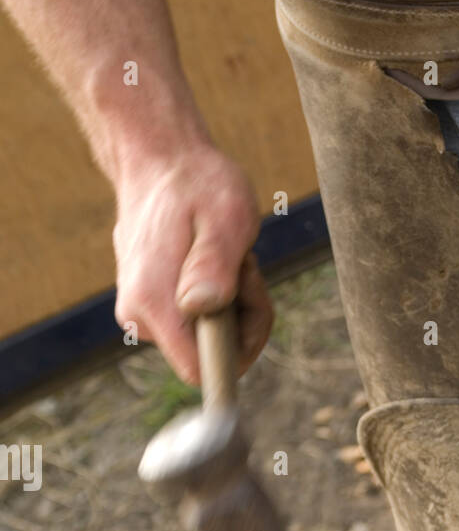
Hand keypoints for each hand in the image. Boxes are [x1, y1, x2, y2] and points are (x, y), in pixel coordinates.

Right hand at [113, 143, 272, 381]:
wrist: (159, 159)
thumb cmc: (199, 184)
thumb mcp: (225, 217)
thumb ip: (214, 265)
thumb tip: (202, 307)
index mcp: (155, 303)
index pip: (200, 371)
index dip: (236, 352)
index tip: (248, 302)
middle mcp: (139, 317)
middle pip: (207, 356)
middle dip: (241, 319)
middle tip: (244, 266)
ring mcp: (140, 314)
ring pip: (204, 339)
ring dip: (232, 306)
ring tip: (230, 258)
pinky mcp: (148, 307)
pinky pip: (195, 323)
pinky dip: (217, 299)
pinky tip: (213, 262)